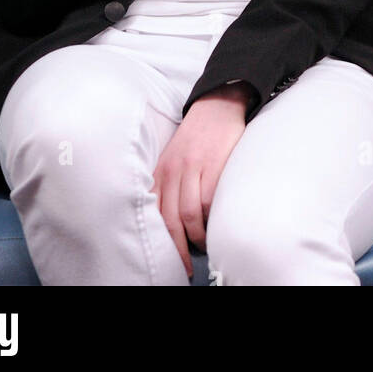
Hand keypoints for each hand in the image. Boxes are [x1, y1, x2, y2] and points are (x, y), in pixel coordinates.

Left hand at [153, 84, 251, 277]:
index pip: (154, 213)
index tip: (167, 261)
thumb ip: (168, 183)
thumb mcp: (174, 157)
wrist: (218, 104)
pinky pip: (208, 199)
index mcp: (160, 171)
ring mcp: (192, 167)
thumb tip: (170, 219)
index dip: (160, 241)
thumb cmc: (198, 136)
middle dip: (176, 248)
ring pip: (187, 213)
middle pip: (169, 219)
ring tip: (203, 247)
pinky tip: (214, 225)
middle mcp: (172, 171)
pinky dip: (210, 217)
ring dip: (195, 237)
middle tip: (186, 267)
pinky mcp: (213, 163)